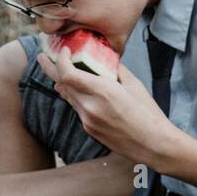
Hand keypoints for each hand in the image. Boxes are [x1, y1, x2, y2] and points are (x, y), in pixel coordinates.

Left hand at [38, 45, 178, 165]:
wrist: (153, 145)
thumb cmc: (148, 114)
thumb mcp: (134, 85)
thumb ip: (115, 70)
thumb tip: (105, 60)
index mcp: (102, 91)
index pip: (67, 74)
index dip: (60, 60)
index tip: (62, 50)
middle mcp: (90, 106)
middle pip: (61, 84)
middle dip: (50, 69)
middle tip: (43, 58)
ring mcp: (88, 120)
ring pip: (68, 97)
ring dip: (63, 83)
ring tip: (60, 72)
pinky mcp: (89, 130)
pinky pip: (78, 109)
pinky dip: (76, 97)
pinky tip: (80, 92)